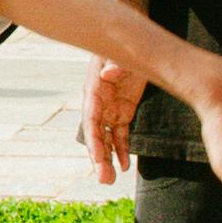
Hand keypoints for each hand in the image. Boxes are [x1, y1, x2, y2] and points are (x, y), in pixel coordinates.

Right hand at [79, 53, 144, 188]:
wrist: (131, 42)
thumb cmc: (120, 46)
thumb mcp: (116, 53)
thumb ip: (112, 65)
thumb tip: (108, 75)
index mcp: (93, 92)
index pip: (90, 121)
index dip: (93, 141)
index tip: (98, 159)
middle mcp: (98, 105)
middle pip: (96, 136)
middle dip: (99, 158)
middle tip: (104, 180)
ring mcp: (110, 109)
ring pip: (106, 139)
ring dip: (108, 159)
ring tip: (110, 180)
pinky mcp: (123, 111)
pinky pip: (120, 134)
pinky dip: (122, 150)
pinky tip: (125, 166)